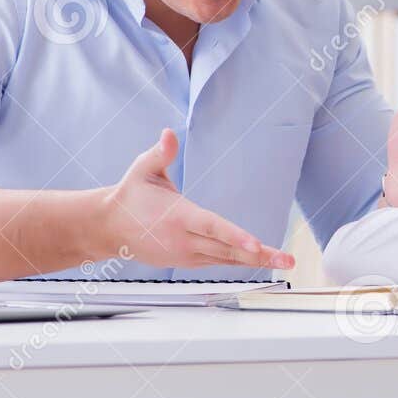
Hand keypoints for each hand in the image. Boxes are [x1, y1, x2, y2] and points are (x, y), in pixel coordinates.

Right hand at [100, 129, 295, 270]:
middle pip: (227, 250)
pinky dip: (239, 261)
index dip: (236, 237)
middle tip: (288, 258)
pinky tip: (261, 259)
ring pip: (226, 260)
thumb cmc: (130, 195)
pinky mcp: (187, 261)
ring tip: (283, 260)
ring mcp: (186, 254)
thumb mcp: (142, 170)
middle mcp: (184, 240)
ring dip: (256, 260)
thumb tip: (168, 134)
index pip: (213, 227)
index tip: (256, 244)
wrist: (109, 227)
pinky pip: (218, 262)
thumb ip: (159, 154)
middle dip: (260, 254)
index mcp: (178, 217)